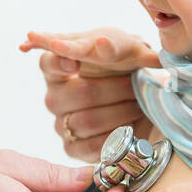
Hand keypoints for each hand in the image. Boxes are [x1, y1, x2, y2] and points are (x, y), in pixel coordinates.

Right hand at [21, 27, 160, 161]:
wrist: (142, 104)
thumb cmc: (126, 71)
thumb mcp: (125, 52)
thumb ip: (114, 45)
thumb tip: (102, 43)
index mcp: (59, 69)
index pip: (48, 63)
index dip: (60, 63)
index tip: (76, 63)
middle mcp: (54, 97)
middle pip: (79, 92)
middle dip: (114, 89)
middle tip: (136, 84)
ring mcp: (61, 124)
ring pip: (88, 120)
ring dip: (120, 112)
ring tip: (138, 105)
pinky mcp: (72, 148)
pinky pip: (91, 146)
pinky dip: (115, 137)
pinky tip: (130, 127)